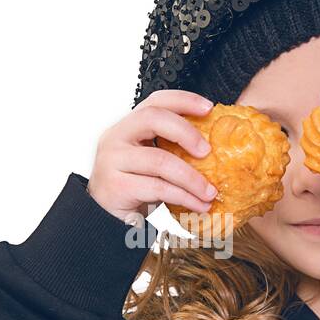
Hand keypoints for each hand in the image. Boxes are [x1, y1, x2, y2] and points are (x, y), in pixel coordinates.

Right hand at [87, 89, 218, 224]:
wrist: (103, 218)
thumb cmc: (134, 188)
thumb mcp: (151, 161)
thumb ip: (171, 148)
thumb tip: (215, 145)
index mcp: (127, 126)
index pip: (155, 101)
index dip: (184, 100)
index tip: (209, 108)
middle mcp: (115, 137)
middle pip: (152, 119)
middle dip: (186, 133)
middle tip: (208, 152)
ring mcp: (112, 161)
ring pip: (159, 160)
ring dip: (192, 178)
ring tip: (210, 192)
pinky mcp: (116, 187)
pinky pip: (158, 188)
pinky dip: (184, 197)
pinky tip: (198, 205)